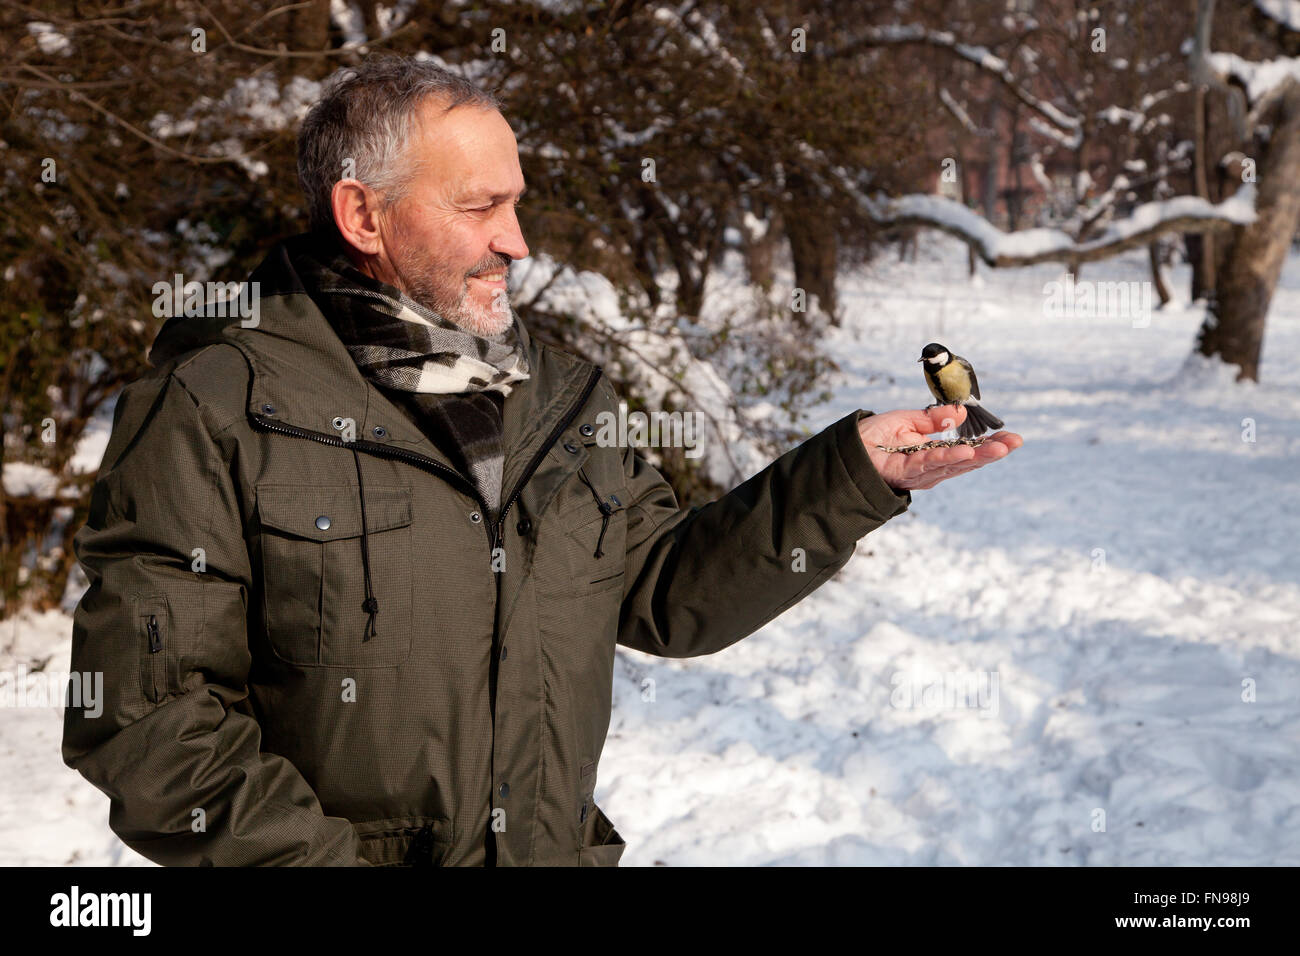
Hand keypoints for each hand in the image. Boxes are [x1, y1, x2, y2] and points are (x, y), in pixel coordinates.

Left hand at [858, 406, 1022, 490]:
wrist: (846, 448)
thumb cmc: (875, 436)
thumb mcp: (907, 420)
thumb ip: (932, 418)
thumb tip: (958, 412)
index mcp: (935, 453)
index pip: (968, 449)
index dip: (989, 445)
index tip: (1012, 438)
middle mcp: (932, 466)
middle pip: (967, 460)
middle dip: (991, 452)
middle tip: (1014, 442)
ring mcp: (920, 472)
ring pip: (953, 464)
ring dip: (977, 456)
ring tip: (998, 448)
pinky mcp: (905, 472)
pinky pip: (929, 463)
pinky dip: (948, 457)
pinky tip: (966, 451)